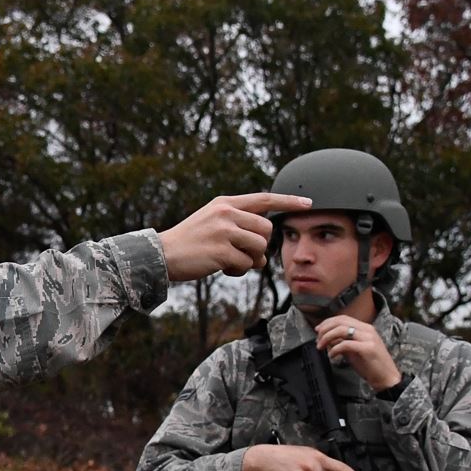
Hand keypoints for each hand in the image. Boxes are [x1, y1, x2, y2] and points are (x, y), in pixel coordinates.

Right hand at [158, 193, 312, 280]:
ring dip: (250, 261)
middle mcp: (226, 213)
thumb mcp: (212, 223)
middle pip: (267, 229)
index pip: (264, 199)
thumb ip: (237, 225)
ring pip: (259, 247)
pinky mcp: (221, 250)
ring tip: (231, 263)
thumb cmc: (189, 243)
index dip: (288, 201)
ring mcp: (223, 231)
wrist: (162, 255)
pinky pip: (246, 263)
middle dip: (260, 246)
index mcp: (225, 204)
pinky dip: (238, 270)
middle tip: (244, 255)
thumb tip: (264, 249)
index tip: (308, 202)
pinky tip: (221, 268)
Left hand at [314, 314, 401, 391]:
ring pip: (342, 330)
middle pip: (341, 321)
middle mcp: (367, 330)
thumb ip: (342, 342)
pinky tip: (332, 355)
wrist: (387, 378)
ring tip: (321, 347)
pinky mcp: (368, 348)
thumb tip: (328, 339)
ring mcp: (369, 338)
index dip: (327, 322)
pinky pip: (346, 344)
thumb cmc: (371, 365)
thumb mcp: (354, 351)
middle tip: (317, 339)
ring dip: (327, 338)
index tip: (318, 330)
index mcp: (365, 328)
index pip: (343, 318)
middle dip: (325, 329)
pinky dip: (335, 349)